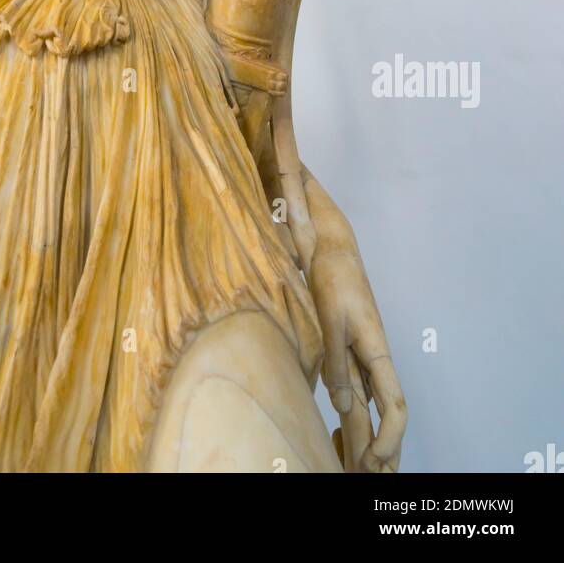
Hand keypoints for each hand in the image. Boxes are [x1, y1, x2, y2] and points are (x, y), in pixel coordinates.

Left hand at [303, 175, 406, 472]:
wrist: (332, 250)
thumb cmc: (334, 278)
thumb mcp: (333, 316)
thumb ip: (337, 358)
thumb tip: (343, 402)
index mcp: (377, 351)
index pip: (395, 405)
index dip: (389, 437)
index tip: (374, 460)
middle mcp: (374, 359)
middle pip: (387, 415)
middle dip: (384, 450)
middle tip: (369, 478)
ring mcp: (363, 357)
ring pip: (372, 408)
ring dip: (366, 438)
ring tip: (355, 466)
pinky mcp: (350, 351)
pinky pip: (357, 393)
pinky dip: (352, 418)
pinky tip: (338, 432)